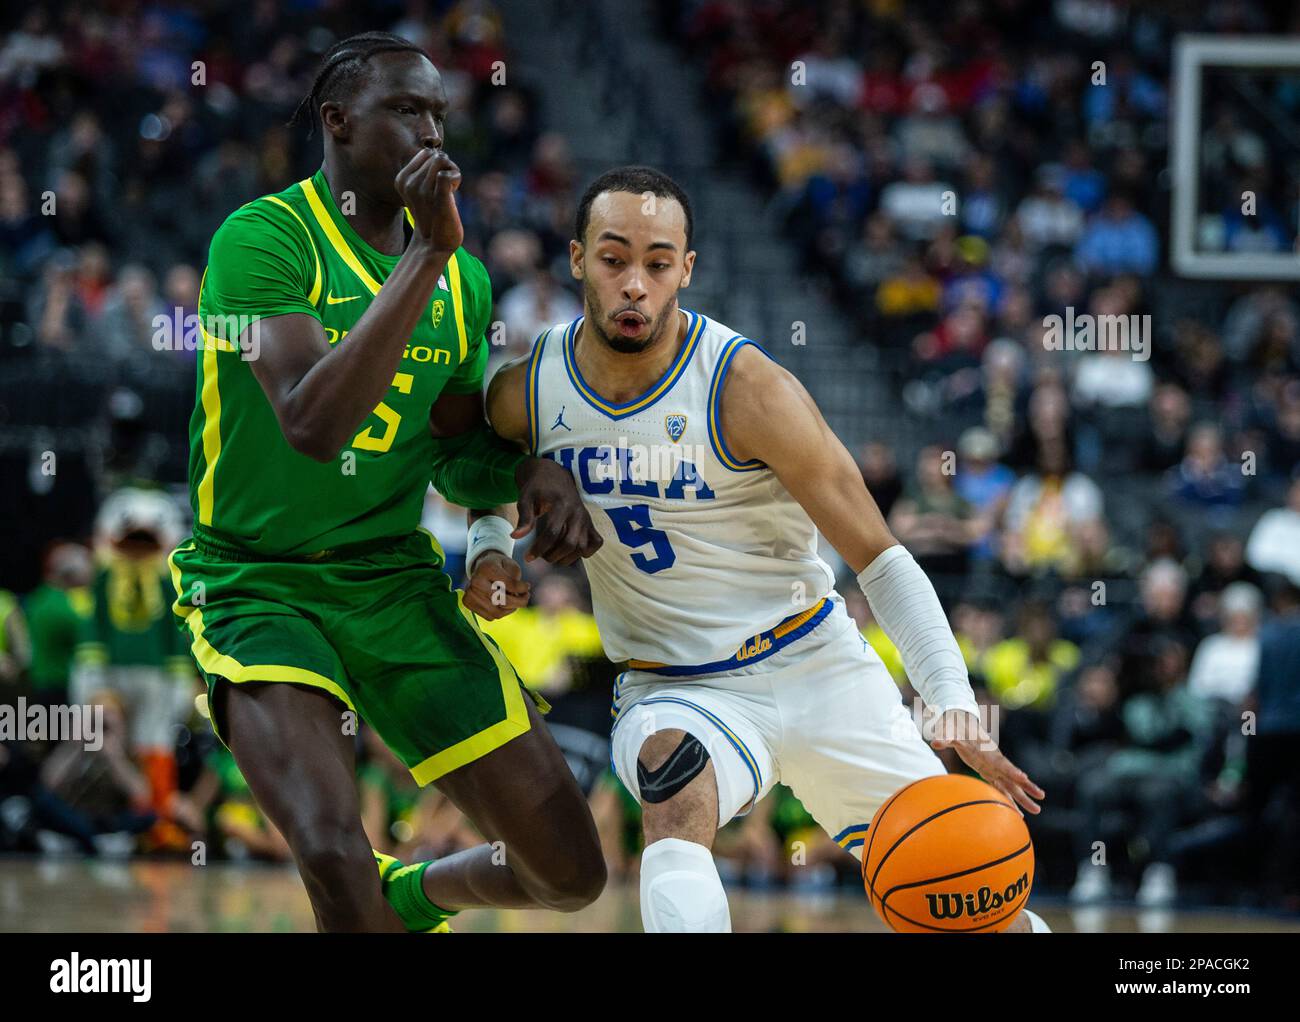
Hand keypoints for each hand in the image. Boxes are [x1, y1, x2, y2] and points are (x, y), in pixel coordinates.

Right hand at [395, 146, 463, 253]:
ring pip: (443, 160)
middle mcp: (409, 183)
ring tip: (447, 195)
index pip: (426, 153)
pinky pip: (448, 173)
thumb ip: (425, 171)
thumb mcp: (421, 191)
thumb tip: (435, 152)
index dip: (437, 165)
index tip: (436, 185)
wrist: (435, 244)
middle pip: (436, 155)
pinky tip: (453, 195)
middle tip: (443, 192)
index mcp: (401, 179)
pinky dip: (456, 179)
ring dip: (452, 173)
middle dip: (446, 168)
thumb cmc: (433, 215)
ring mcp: (422, 189)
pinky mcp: (437, 196)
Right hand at [463, 551, 529, 619]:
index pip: (509, 584)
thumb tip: (516, 596)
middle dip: (519, 601)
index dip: (522, 588)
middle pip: (503, 600)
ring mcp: (470, 594)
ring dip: (511, 609)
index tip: (528, 586)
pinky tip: (505, 604)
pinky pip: (491, 616)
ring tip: (517, 601)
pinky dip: (502, 612)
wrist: (482, 567)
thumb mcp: (511, 565)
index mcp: (487, 568)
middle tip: (526, 597)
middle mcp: (476, 581)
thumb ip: (516, 579)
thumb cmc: (500, 566)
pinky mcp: (469, 604)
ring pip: (497, 612)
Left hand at [513, 457, 602, 565]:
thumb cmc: (537, 488)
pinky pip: (596, 542)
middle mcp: (577, 513)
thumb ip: (524, 517)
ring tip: (552, 556)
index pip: (552, 533)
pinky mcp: (590, 523)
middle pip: (570, 543)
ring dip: (567, 557)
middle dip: (553, 555)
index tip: (528, 557)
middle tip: (541, 556)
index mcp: (562, 505)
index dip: (539, 548)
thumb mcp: (526, 498)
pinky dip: (587, 552)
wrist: (553, 475)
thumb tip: (516, 537)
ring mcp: (586, 519)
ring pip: (582, 547)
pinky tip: (572, 552)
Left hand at [928, 708, 1043, 815]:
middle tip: (1041, 796)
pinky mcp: (989, 772)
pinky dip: (1010, 800)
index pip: (1002, 763)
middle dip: (1027, 786)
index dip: (1012, 770)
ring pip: (1011, 785)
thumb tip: (935, 742)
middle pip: (1013, 776)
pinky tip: (1018, 813)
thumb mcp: (951, 733)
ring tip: (1037, 811)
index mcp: (988, 752)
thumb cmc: (957, 729)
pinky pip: (1002, 789)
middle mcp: (995, 761)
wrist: (963, 724)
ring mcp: (994, 768)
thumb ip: (945, 738)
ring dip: (1023, 798)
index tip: (1023, 777)